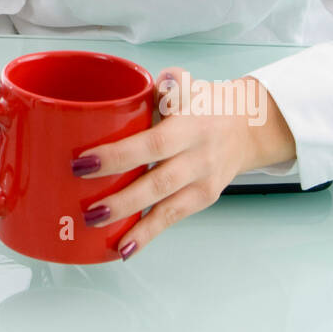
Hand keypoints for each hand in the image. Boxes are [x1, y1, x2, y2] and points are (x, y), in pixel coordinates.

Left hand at [73, 67, 268, 259]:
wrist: (248, 126)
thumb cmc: (205, 104)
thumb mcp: (187, 85)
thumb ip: (164, 84)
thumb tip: (149, 86)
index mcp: (191, 124)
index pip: (153, 143)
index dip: (118, 155)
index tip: (84, 161)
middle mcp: (199, 156)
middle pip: (158, 181)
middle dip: (121, 198)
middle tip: (87, 208)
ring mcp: (203, 181)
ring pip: (167, 207)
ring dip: (132, 223)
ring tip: (98, 228)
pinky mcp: (204, 199)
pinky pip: (173, 219)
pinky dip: (148, 234)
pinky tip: (124, 247)